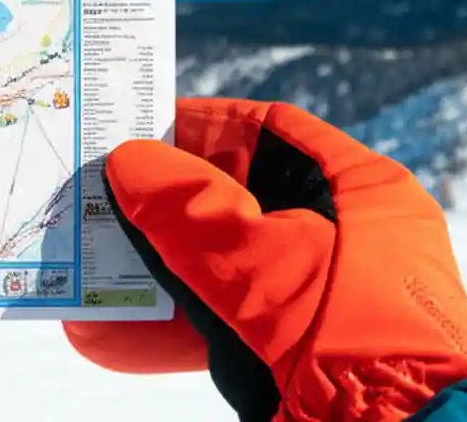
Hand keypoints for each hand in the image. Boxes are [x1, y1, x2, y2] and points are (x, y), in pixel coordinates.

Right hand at [64, 99, 466, 420]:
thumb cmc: (344, 340)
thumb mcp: (259, 266)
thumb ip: (188, 210)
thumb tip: (128, 162)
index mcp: (363, 192)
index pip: (272, 130)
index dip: (204, 123)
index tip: (142, 126)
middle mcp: (350, 234)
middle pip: (245, 193)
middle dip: (172, 196)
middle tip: (109, 191)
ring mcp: (328, 291)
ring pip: (232, 256)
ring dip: (167, 258)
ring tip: (103, 255)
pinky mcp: (306, 343)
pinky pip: (234, 312)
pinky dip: (183, 314)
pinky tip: (125, 324)